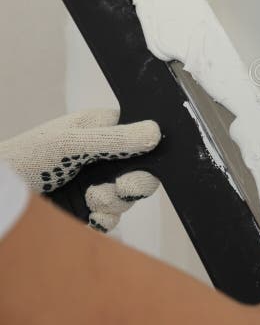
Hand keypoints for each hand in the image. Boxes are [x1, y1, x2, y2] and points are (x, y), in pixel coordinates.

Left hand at [0, 108, 161, 231]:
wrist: (1, 196)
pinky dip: (105, 217)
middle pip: (142, 171)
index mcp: (102, 130)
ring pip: (129, 198)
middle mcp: (104, 157)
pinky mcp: (90, 211)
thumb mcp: (70, 143)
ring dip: (114, 201)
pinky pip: (114, 218)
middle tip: (122, 186)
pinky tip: (88, 212)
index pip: (142, 137)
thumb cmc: (24, 159)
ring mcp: (98, 184)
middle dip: (136, 182)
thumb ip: (114, 139)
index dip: (148, 151)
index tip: (143, 161)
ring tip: (90, 197)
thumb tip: (156, 132)